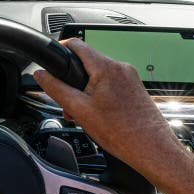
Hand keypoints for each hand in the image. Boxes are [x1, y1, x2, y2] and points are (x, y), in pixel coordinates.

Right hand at [34, 38, 179, 175]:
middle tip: (67, 102)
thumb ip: (56, 89)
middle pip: (87, 62)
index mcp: (106, 68)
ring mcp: (130, 78)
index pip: (76, 44)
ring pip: (98, 75)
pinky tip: (98, 115)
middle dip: (73, 80)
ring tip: (84, 114)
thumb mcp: (79, 109)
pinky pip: (111, 84)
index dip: (60, 49)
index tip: (52, 61)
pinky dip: (99, 95)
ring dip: (85, 91)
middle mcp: (121, 68)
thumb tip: (41, 75)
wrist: (151, 149)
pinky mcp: (134, 88)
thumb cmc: (122, 132)